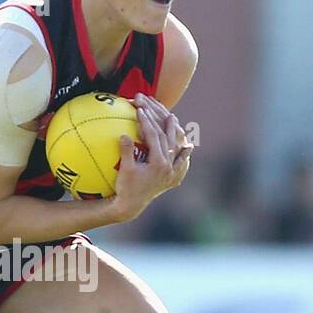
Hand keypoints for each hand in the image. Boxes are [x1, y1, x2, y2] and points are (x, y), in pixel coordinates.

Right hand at [111, 95, 192, 221]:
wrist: (131, 206)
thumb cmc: (125, 188)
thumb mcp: (125, 169)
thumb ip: (126, 152)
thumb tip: (123, 135)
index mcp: (158, 163)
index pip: (153, 136)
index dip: (146, 122)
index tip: (139, 110)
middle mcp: (168, 166)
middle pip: (165, 138)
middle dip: (158, 121)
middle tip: (153, 107)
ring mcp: (171, 171)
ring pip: (174, 146)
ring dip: (173, 132)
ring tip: (172, 118)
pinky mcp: (170, 177)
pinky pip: (180, 163)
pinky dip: (184, 155)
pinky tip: (189, 147)